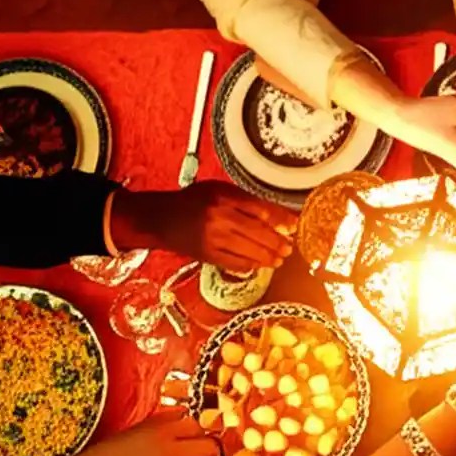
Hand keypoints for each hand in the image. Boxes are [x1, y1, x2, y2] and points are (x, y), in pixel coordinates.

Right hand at [65, 412, 217, 455]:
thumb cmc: (108, 453)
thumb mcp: (137, 428)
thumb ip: (166, 421)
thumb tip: (187, 416)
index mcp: (161, 430)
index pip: (198, 425)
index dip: (198, 430)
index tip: (193, 433)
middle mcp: (170, 451)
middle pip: (211, 448)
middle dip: (208, 447)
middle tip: (198, 448)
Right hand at [112, 181, 295, 273]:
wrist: (160, 218)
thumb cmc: (194, 201)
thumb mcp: (220, 191)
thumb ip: (247, 202)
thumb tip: (280, 219)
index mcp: (223, 196)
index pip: (260, 209)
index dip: (281, 220)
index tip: (294, 226)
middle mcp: (218, 217)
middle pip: (258, 232)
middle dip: (278, 242)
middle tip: (289, 248)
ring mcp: (212, 238)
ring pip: (249, 250)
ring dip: (269, 257)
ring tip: (280, 258)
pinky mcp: (207, 255)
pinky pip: (235, 263)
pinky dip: (251, 265)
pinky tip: (261, 264)